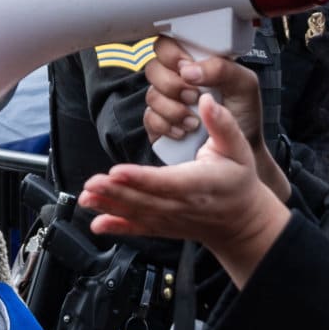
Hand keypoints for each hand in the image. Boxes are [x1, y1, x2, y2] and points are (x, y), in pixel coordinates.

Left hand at [80, 95, 291, 288]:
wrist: (241, 220)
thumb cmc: (238, 181)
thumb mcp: (238, 148)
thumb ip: (222, 124)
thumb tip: (206, 101)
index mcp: (201, 183)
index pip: (168, 181)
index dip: (142, 178)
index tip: (119, 170)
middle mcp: (183, 204)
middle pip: (146, 198)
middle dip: (116, 191)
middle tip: (93, 183)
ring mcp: (172, 218)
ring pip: (137, 213)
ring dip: (110, 206)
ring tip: (87, 198)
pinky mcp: (163, 226)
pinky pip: (138, 228)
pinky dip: (117, 227)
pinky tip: (97, 224)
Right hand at [141, 38, 287, 198]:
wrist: (237, 150)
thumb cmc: (243, 114)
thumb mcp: (244, 85)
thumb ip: (221, 68)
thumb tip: (189, 70)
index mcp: (196, 62)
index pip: (168, 45)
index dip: (172, 54)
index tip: (187, 68)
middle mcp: (176, 79)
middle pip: (153, 68)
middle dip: (172, 84)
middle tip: (194, 97)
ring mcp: (165, 101)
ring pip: (151, 95)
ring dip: (173, 109)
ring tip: (195, 120)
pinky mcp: (158, 123)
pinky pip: (149, 119)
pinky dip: (168, 126)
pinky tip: (185, 131)